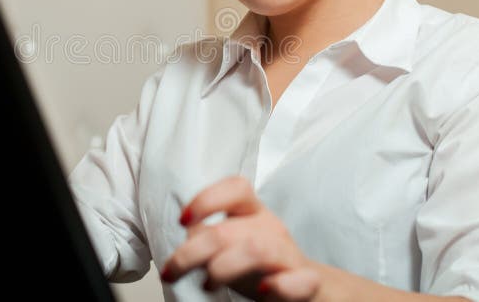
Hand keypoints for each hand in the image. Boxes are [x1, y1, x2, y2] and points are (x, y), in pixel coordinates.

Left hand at [160, 176, 321, 300]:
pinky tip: (263, 289)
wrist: (305, 285)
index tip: (183, 220)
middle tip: (172, 271)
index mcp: (253, 212)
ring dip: (224, 267)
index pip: (235, 188)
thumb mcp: (230, 243)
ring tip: (207, 284)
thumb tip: (184, 236)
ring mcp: (289, 255)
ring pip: (258, 250)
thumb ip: (207, 236)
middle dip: (193, 251)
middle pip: (229, 229)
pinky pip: (299, 281)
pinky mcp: (306, 282)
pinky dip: (280, 286)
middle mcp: (270, 228)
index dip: (206, 199)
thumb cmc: (258, 264)